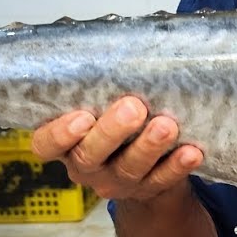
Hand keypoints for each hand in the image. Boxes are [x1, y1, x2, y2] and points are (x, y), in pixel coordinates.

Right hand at [30, 95, 203, 201]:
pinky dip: (176, 166)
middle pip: (90, 155)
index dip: (59, 134)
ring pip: (129, 168)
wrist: (146, 173)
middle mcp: (87, 166)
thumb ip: (102, 89)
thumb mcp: (99, 107)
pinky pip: (162, 180)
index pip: (46, 145)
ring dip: (148, 146)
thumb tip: (122, 46)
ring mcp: (117, 181)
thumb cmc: (117, 127)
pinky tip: (190, 152)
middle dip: (111, 132)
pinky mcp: (148, 190)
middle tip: (133, 108)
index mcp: (66, 144)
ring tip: (166, 126)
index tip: (81, 117)